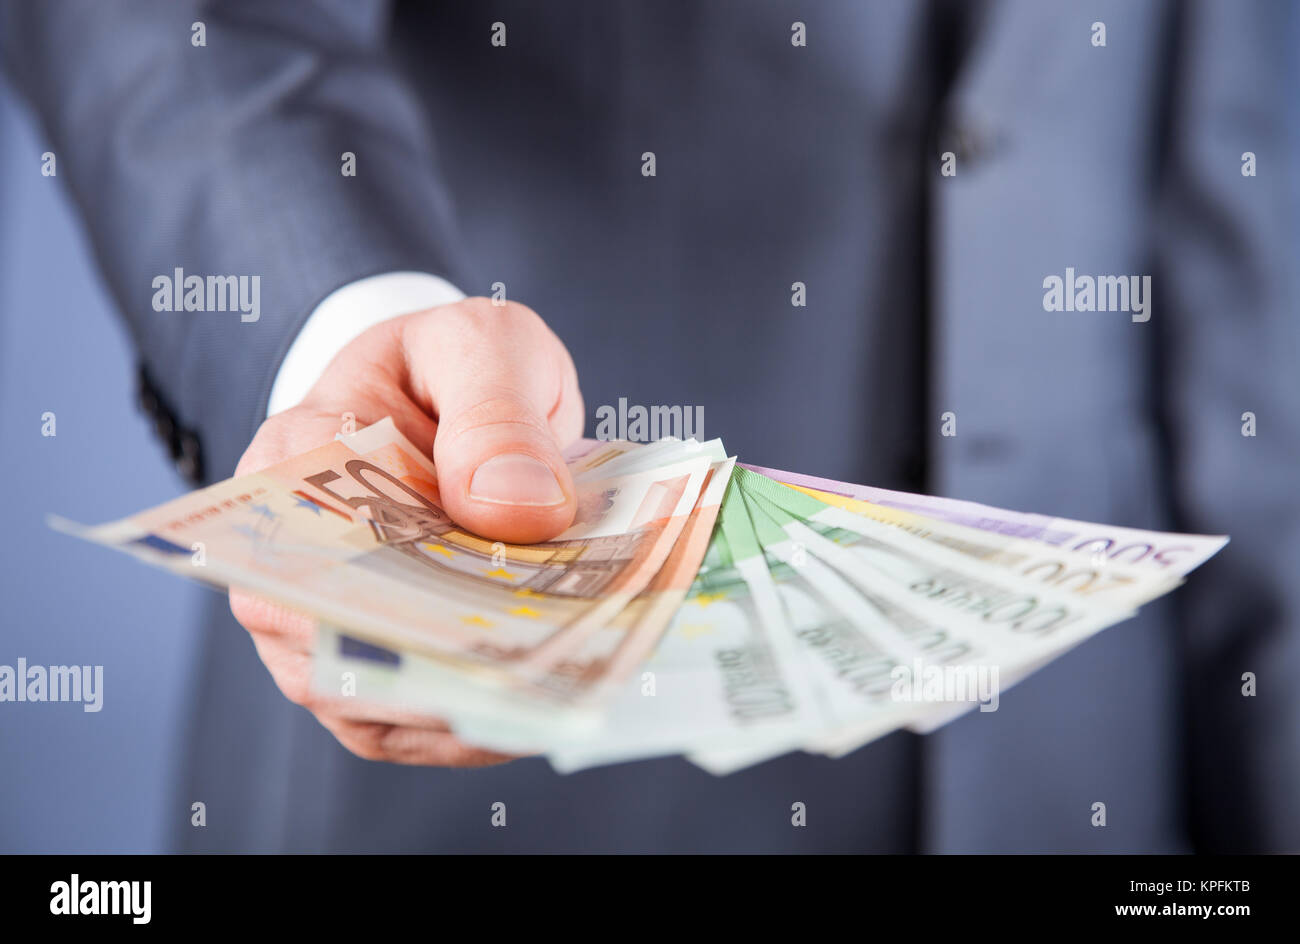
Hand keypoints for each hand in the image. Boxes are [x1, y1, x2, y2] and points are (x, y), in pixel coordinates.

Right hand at [229, 297, 583, 764]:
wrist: (460, 396)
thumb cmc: (454, 366)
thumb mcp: (481, 346)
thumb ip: (495, 411)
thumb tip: (513, 509)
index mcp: (295, 461)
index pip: (289, 550)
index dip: (358, 595)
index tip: (445, 617)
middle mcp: (290, 557)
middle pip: (330, 647)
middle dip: (433, 664)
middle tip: (533, 671)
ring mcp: (328, 622)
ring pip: (373, 703)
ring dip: (464, 705)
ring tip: (554, 696)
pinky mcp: (378, 667)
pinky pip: (414, 723)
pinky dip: (479, 724)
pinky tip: (544, 709)